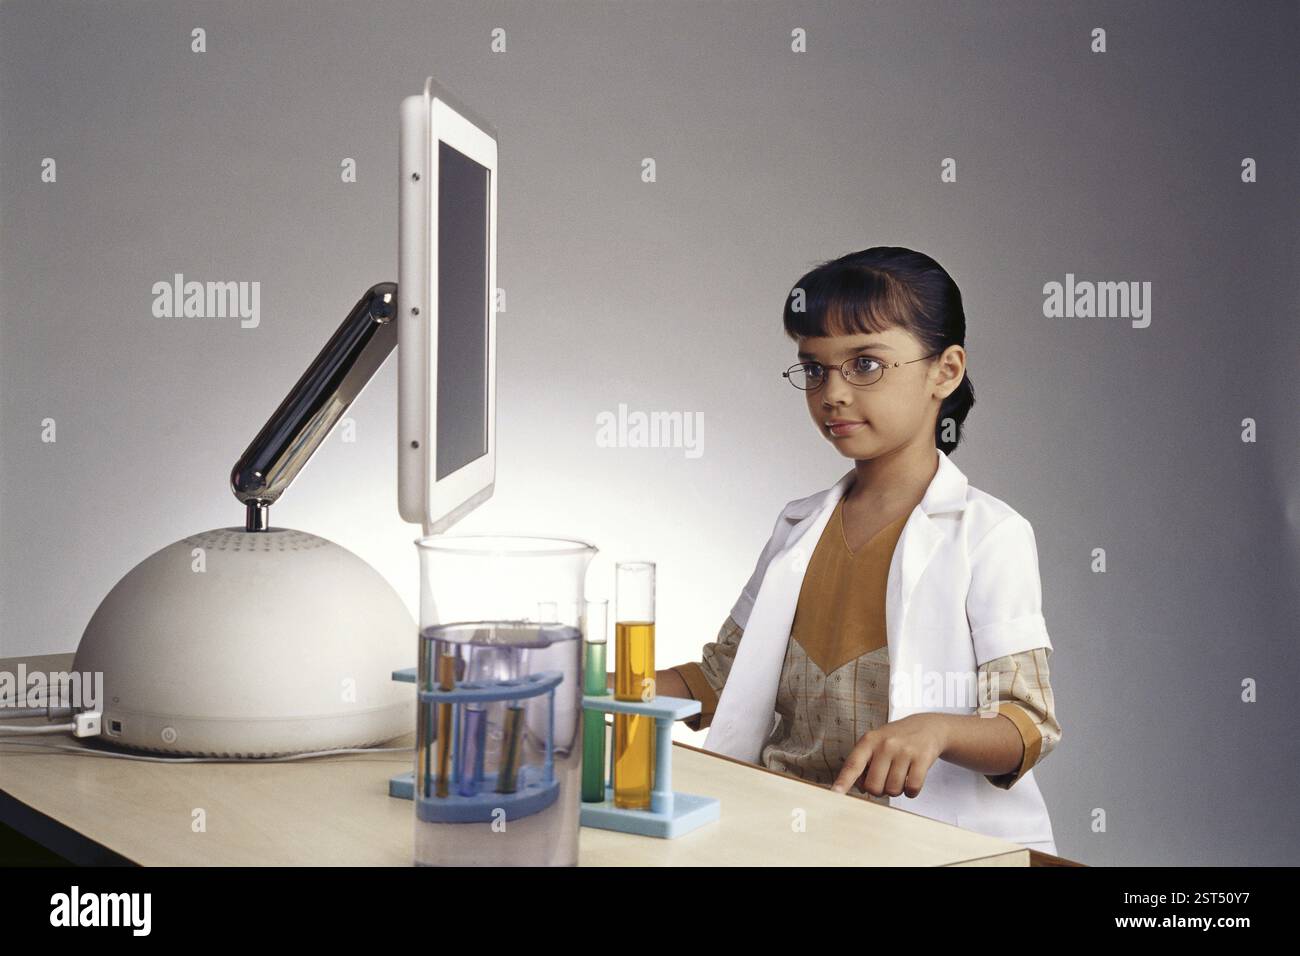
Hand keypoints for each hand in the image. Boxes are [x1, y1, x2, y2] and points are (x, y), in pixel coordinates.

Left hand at [829, 713, 947, 797]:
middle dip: (878, 790)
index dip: (843, 781)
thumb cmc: (896, 739)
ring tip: (900, 776)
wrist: (928, 727)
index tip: (834, 794)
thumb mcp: (876, 743)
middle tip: (885, 778)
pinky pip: (912, 789)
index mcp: (869, 740)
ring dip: (896, 790)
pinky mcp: (922, 758)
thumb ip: (864, 764)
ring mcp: (904, 751)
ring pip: (893, 790)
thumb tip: (860, 788)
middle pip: (873, 786)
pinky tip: (911, 780)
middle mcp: (885, 744)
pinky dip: (911, 792)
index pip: (853, 764)